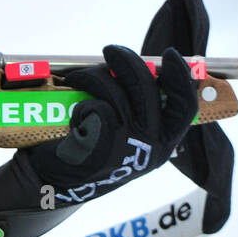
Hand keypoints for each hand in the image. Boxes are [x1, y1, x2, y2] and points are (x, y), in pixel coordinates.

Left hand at [19, 45, 197, 205]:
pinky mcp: (100, 146)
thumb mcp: (124, 135)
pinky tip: (73, 116)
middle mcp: (152, 146)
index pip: (184, 106)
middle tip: (110, 51)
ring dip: (93, 78)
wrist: (53, 185)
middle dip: (126, 62)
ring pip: (115, 92)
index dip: (180, 78)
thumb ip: (138, 109)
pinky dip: (81, 105)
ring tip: (77, 78)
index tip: (169, 55)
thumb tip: (136, 68)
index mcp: (164, 142)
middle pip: (146, 88)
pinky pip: (94, 107)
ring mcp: (126, 146)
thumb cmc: (89, 154)